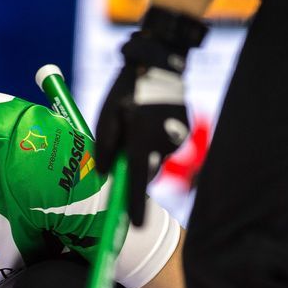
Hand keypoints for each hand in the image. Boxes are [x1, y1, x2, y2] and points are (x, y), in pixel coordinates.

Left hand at [95, 7, 207, 225]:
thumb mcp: (106, 116)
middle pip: (144, 171)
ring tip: (134, 119)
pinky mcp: (184, 132)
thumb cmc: (127, 88)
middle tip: (123, 141)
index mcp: (141, 140)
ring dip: (142, 148)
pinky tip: (149, 116)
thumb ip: (104, 148)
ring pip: (154, 157)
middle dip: (132, 166)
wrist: (160, 60)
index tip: (136, 227)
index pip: (136, 181)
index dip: (135, 206)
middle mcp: (162, 144)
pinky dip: (154, 137)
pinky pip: (164, 144)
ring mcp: (176, 139)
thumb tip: (104, 174)